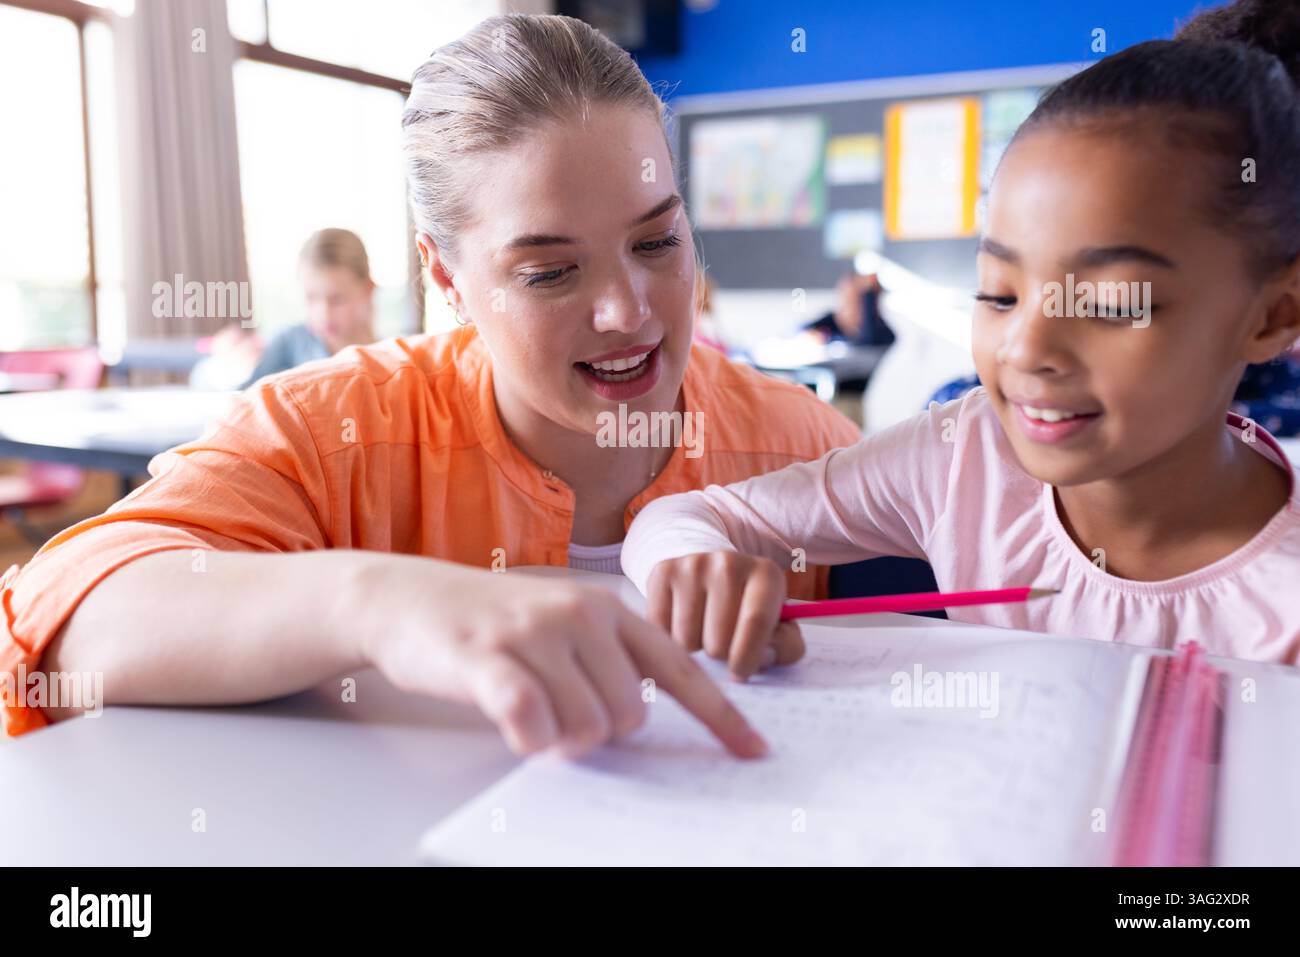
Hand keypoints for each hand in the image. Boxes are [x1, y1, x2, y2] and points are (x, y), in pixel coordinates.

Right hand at [361, 565, 766, 759]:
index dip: (719, 716)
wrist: (408, 597)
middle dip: (599, 732)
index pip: (679, 669)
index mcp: (606, 608)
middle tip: (557, 713)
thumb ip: (605, 663)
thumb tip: (641, 724)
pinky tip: (512, 721)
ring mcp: (535, 632)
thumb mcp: (561, 626)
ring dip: (559, 738)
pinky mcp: (488, 657)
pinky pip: (532, 720)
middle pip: (631, 715)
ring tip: (528, 710)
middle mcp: (579, 614)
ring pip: (587, 726)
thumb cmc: (492, 622)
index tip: (754, 752)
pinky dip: (528, 736)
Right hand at [646, 552, 805, 680]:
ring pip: (686, 640)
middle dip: (720, 655)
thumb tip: (760, 659)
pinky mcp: (664, 571)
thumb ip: (785, 648)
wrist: (712, 572)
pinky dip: (670, 638)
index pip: (756, 622)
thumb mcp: (779, 626)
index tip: (739, 673)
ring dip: (695, 648)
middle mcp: (729, 562)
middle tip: (723, 643)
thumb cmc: (749, 610)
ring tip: (704, 631)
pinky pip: (660, 629)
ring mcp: (693, 565)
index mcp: (766, 574)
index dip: (747, 658)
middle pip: (718, 640)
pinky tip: (682, 623)